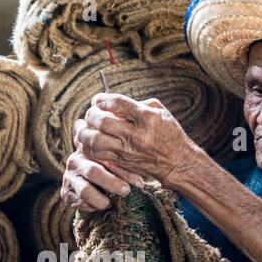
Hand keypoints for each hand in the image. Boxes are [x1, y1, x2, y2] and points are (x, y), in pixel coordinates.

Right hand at [60, 144, 144, 211]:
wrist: (84, 178)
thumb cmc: (106, 169)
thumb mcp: (115, 164)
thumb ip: (124, 168)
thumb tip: (140, 183)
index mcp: (88, 149)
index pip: (105, 158)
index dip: (123, 171)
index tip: (139, 183)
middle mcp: (75, 161)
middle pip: (93, 172)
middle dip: (112, 183)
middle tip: (126, 191)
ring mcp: (68, 177)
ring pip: (85, 191)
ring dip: (101, 200)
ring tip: (110, 203)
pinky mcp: (65, 194)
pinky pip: (80, 203)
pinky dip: (92, 207)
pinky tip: (100, 204)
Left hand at [74, 93, 205, 185]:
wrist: (176, 161)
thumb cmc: (168, 132)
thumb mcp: (159, 111)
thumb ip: (136, 104)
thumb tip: (111, 101)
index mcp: (147, 117)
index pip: (117, 103)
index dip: (102, 99)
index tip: (98, 100)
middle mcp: (136, 134)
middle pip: (102, 122)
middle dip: (91, 114)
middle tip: (91, 113)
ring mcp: (128, 151)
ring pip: (95, 141)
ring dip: (84, 132)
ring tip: (84, 127)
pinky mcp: (122, 162)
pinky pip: (97, 155)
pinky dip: (86, 147)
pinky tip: (86, 141)